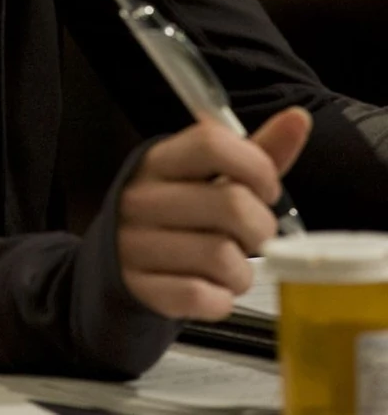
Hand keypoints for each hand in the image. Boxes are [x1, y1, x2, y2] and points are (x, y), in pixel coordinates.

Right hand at [117, 105, 312, 320]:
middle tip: (251, 235)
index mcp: (160, 159)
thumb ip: (254, 153)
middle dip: (260, 228)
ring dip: (242, 272)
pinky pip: (204, 297)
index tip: (266, 189)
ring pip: (224, 259)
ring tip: (230, 266)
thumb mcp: (209, 176)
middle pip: (232, 205)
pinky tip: (211, 288)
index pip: (212, 143)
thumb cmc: (179, 210)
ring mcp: (136, 242)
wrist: (120, 258)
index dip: (256, 166)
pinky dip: (221, 299)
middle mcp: (142, 196)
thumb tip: (298, 118)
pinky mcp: (141, 287)